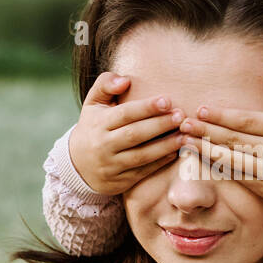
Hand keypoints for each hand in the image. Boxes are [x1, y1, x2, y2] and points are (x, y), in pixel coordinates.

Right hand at [68, 72, 185, 194]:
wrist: (78, 165)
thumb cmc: (93, 127)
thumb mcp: (93, 103)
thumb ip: (106, 84)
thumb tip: (125, 80)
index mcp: (98, 123)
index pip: (125, 114)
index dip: (147, 107)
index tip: (167, 100)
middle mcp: (103, 145)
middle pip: (135, 134)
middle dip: (160, 125)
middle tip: (181, 116)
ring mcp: (111, 165)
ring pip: (141, 156)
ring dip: (165, 146)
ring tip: (184, 136)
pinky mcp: (119, 182)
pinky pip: (143, 172)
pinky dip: (160, 163)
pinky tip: (175, 152)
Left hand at [176, 70, 262, 206]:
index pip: (247, 121)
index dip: (222, 116)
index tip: (201, 109)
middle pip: (234, 140)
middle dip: (206, 131)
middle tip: (183, 123)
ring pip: (231, 160)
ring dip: (204, 149)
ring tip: (184, 140)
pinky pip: (236, 176)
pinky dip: (216, 166)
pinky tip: (201, 157)